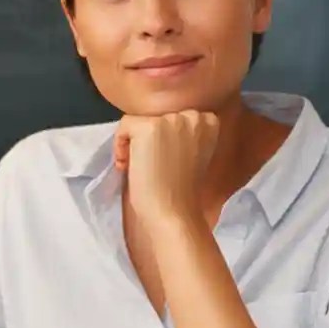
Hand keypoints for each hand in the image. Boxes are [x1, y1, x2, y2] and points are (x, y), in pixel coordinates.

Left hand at [114, 111, 219, 228]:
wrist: (174, 212)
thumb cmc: (182, 192)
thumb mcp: (193, 155)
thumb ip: (183, 137)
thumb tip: (159, 132)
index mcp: (208, 122)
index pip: (173, 118)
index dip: (163, 139)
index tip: (162, 161)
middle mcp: (193, 115)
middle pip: (156, 117)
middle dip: (148, 141)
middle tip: (150, 167)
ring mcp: (171, 119)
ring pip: (139, 121)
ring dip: (133, 144)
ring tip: (140, 169)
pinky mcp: (149, 126)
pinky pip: (124, 125)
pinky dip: (119, 145)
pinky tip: (128, 165)